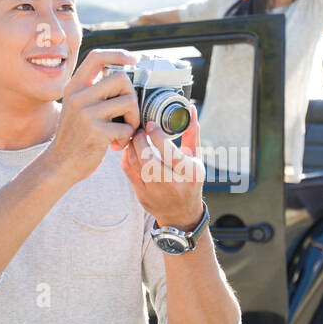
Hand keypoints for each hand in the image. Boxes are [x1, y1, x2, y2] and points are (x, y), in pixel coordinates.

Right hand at [41, 48, 139, 184]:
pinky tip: (113, 145)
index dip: (118, 54)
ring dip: (133, 120)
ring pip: (129, 102)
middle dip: (132, 97)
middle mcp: (78, 96)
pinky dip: (126, 138)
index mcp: (75, 87)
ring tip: (121, 132)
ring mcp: (86, 113)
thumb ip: (94, 93)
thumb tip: (125, 78)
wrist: (59, 165)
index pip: (97, 57)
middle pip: (121, 79)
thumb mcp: (77, 108)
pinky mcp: (95, 131)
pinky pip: (126, 127)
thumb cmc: (75, 137)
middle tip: (126, 116)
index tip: (134, 60)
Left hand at [121, 105, 204, 229]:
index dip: (156, 136)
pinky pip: (129, 172)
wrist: (181, 214)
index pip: (169, 152)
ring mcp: (156, 192)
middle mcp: (173, 184)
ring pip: (136, 164)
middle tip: (138, 128)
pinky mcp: (142, 195)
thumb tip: (189, 109)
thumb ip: (192, 133)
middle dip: (140, 139)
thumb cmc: (189, 181)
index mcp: (189, 173)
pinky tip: (130, 149)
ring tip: (133, 136)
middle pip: (149, 158)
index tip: (150, 124)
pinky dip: (127, 158)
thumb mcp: (196, 158)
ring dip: (132, 146)